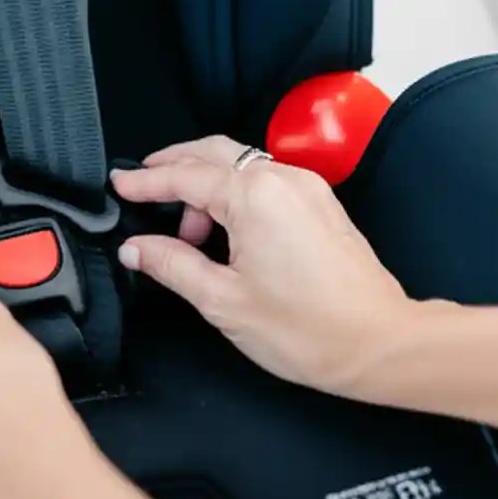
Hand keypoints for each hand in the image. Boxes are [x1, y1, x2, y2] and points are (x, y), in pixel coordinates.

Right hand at [110, 135, 423, 396]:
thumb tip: (137, 247)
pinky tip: (222, 231)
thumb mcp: (221, 299)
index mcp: (254, 196)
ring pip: (241, 166)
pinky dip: (234, 195)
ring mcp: (307, 189)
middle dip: (174, 167)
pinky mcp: (320, 205)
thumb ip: (172, 264)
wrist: (378, 344)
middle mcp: (283, 180)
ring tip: (186, 233)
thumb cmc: (308, 329)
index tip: (119, 185)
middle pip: (213, 153)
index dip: (146, 182)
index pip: (184, 175)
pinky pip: (265, 182)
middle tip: (142, 187)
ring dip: (205, 186)